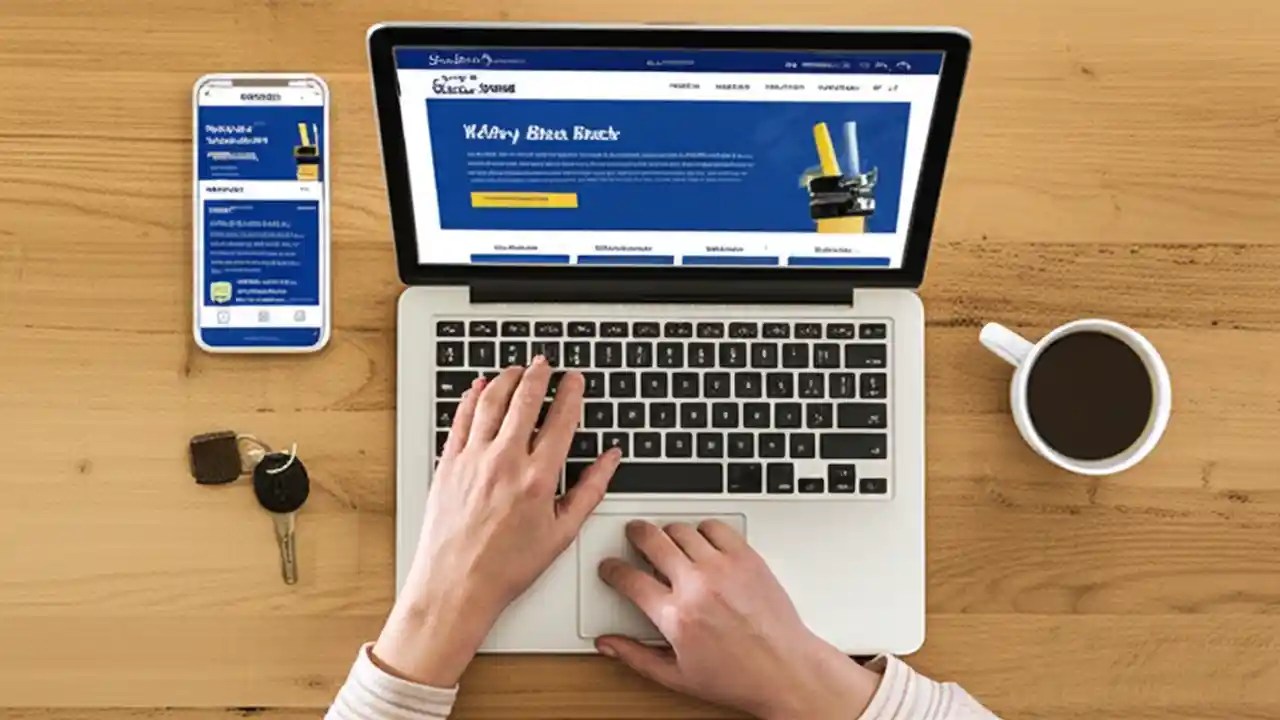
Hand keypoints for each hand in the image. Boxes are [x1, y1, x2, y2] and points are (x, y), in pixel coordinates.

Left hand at [373, 358, 621, 686]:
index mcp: (538, 478)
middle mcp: (505, 462)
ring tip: (516, 370)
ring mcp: (473, 459)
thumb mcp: (562, 533)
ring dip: (506, 379)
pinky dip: (471, 398)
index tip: (574, 380)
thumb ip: (590, 490)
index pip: (561, 420)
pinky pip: (461, 419)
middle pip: (525, 400)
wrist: (456, 585)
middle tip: (545, 364)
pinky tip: (478, 388)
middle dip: (538, 375)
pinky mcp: (448, 464)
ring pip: (490, 402)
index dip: (571, 393)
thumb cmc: (507, 567)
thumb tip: (610, 460)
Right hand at [596, 521, 880, 719]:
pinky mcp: (747, 558)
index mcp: (675, 616)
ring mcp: (723, 568)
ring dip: (668, 533)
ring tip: (668, 542)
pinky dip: (703, 530)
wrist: (785, 670)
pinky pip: (715, 527)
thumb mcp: (677, 677)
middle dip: (635, 535)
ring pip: (680, 529)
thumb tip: (607, 644)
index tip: (611, 568)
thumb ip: (636, 657)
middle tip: (634, 537)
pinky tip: (702, 542)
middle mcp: (697, 586)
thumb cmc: (737, 677)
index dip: (612, 570)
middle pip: (651, 540)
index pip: (628, 579)